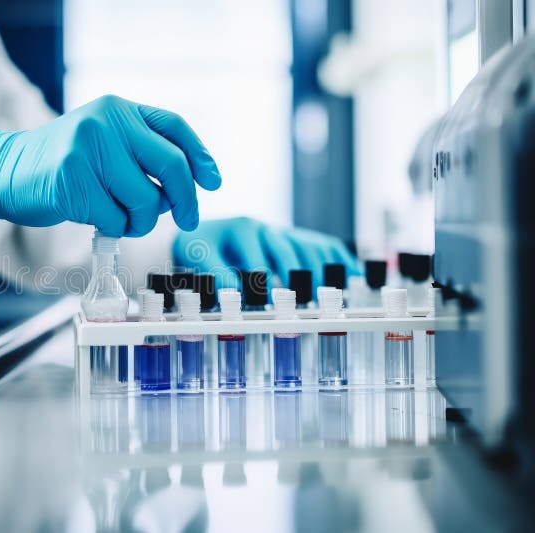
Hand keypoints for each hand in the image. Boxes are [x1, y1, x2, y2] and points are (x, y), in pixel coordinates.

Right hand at [0, 95, 220, 236]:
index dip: (200, 157)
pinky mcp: (72, 180)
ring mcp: (88, 149)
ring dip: (141, 221)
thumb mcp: (102, 143)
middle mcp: (106, 122)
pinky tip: (97, 219)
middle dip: (186, 200)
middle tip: (188, 220)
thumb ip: (139, 154)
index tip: (213, 183)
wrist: (5, 171)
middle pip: (171, 165)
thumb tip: (188, 188)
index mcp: (118, 109)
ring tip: (122, 218)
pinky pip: (116, 218)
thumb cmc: (61, 165)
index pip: (174, 128)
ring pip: (146, 200)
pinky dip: (113, 228)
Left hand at [173, 217, 359, 288]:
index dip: (263, 283)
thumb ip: (212, 273)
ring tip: (326, 295)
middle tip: (304, 302)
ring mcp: (282, 232)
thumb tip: (232, 294)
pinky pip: (320, 244)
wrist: (203, 231)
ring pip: (308, 248)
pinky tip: (354, 274)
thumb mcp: (194, 256)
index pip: (256, 260)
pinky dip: (338, 259)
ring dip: (318, 272)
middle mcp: (264, 228)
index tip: (270, 301)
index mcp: (240, 229)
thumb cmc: (198, 246)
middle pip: (287, 253)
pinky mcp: (293, 238)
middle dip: (295, 278)